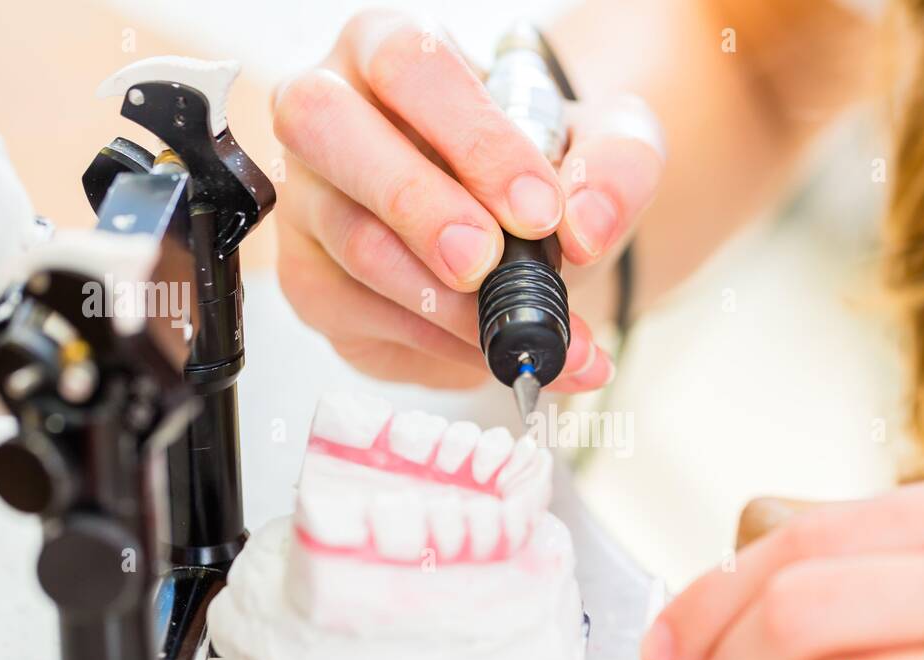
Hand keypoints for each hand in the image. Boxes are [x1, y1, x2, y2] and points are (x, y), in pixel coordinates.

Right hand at [271, 9, 663, 388]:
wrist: (517, 237)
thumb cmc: (539, 169)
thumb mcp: (606, 146)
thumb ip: (616, 168)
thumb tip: (585, 228)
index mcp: (389, 46)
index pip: (409, 65)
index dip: (474, 140)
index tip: (538, 210)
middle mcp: (327, 110)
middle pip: (326, 126)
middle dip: (417, 204)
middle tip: (486, 262)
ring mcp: (307, 198)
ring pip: (354, 242)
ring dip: (447, 300)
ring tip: (528, 327)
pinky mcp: (310, 278)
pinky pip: (360, 313)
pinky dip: (438, 342)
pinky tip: (492, 348)